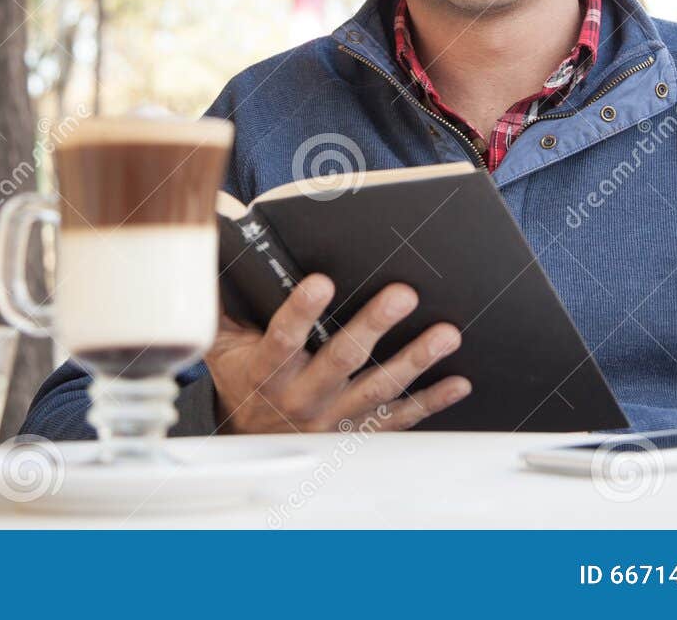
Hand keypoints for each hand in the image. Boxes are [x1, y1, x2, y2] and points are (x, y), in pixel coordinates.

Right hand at [205, 274, 470, 432]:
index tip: (321, 282)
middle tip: (404, 294)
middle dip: (373, 325)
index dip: (300, 311)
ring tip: (445, 335)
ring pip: (377, 389)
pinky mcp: (358, 431)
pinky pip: (398, 419)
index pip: (282, 338)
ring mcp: (333, 417)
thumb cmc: (243, 377)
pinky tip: (457, 381)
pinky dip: (431, 401)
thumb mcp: (222, 343)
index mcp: (265, 371)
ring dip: (414, 361)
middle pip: (340, 359)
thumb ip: (222, 299)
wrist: (252, 441)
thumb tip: (218, 234)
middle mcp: (301, 397)